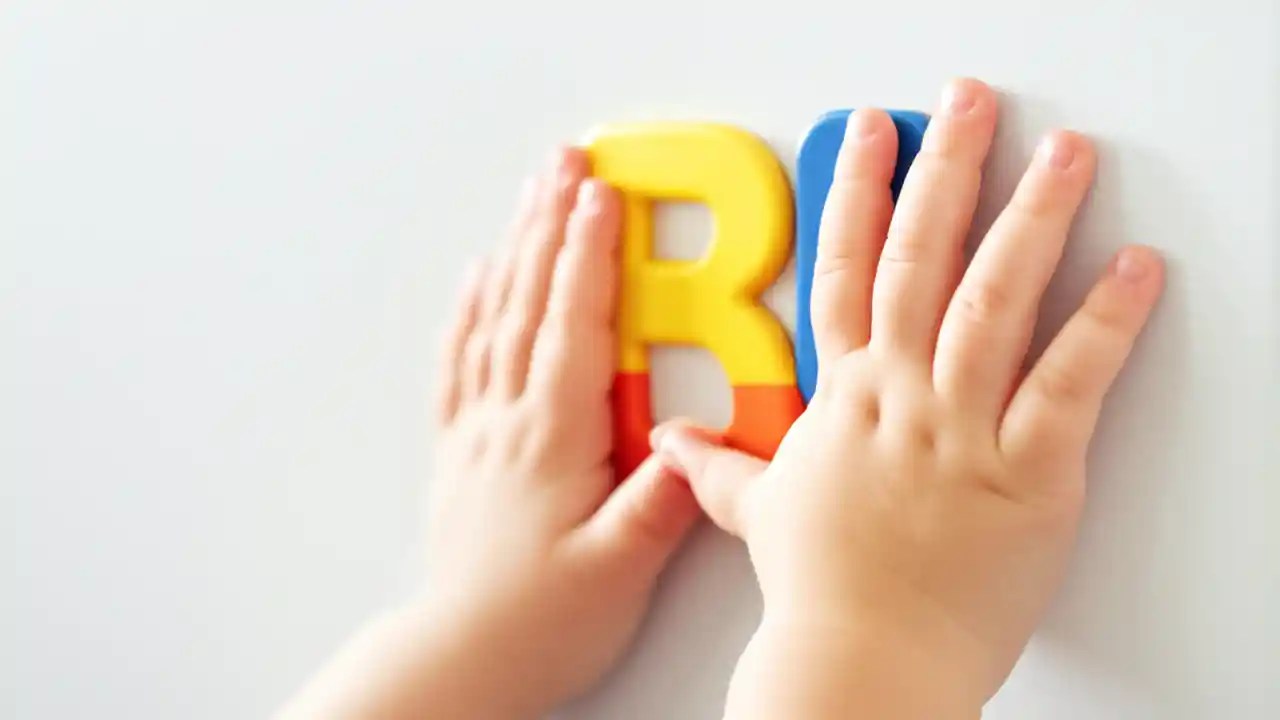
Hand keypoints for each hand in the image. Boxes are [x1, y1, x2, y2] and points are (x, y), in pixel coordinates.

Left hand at [422, 148, 699, 717]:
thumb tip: (695, 446)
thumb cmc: (541, 621)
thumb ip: (656, 505)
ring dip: (513, 250)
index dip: (587, 256)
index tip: (600, 197)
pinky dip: (468, 310)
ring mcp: (477, 431)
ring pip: (492, 319)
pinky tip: (476, 278)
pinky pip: (458, 360)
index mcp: (552, 440)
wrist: (461, 656)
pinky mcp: (461, 450)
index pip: (572, 328)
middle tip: (564, 163)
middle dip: (549, 224)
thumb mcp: (617, 572)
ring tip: (529, 195)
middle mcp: (508, 422)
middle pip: (528, 302)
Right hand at [651, 78, 1164, 717]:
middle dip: (946, 170)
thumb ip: (721, 467)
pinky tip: (1132, 270)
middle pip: (920, 260)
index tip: (875, 133)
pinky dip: (1105, 323)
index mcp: (844, 398)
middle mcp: (898, 396)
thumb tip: (672, 443)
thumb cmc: (819, 591)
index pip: (845, 274)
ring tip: (1063, 155)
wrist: (860, 663)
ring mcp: (959, 429)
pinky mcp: (1026, 472)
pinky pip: (1068, 384)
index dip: (859, 195)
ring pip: (993, 300)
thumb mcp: (762, 515)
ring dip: (1031, 218)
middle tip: (971, 104)